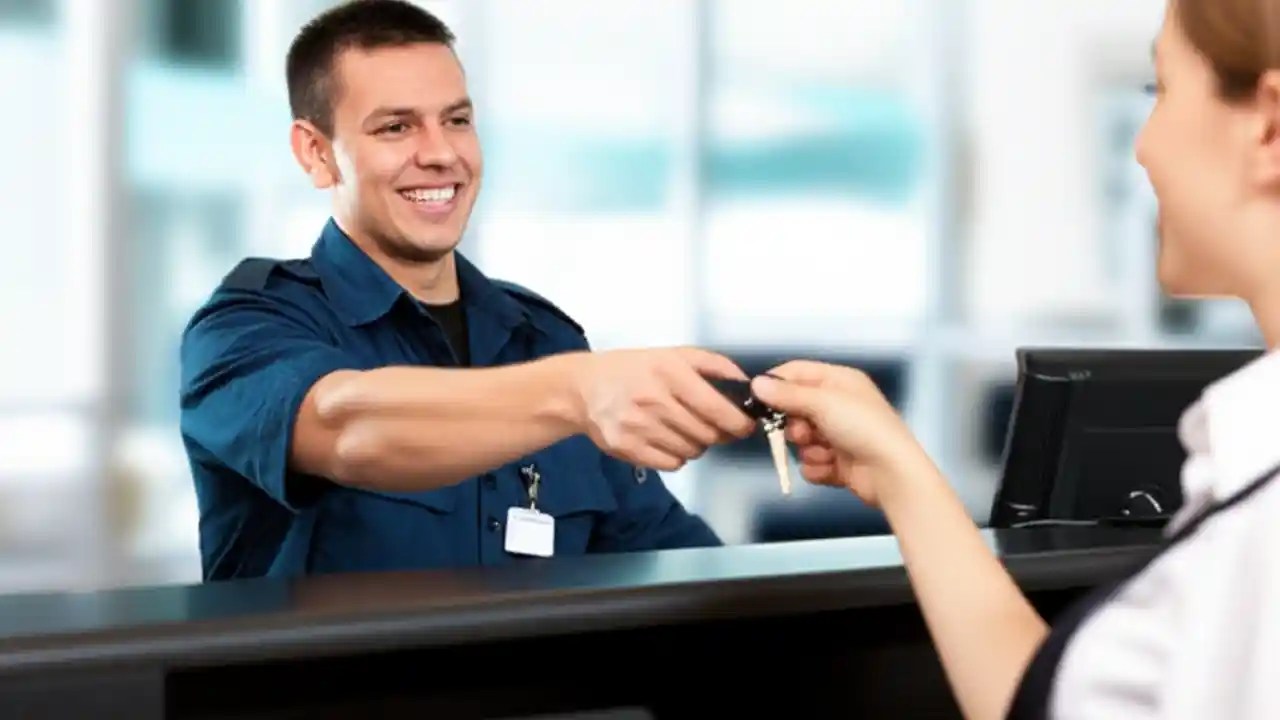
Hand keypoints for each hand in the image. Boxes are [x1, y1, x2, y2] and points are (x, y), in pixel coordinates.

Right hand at [571, 347, 757, 470]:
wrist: (584, 388)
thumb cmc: (634, 370)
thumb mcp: (674, 355)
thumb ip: (714, 365)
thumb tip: (745, 384)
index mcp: (669, 373)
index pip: (715, 408)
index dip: (738, 423)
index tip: (745, 426)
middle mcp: (653, 400)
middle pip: (706, 434)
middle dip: (718, 434)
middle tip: (713, 426)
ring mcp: (638, 427)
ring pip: (691, 451)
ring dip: (696, 444)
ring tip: (684, 429)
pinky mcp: (627, 448)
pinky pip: (671, 464)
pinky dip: (677, 456)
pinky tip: (667, 440)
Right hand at [751, 360, 934, 506]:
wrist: (891, 473)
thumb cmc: (863, 427)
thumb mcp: (823, 403)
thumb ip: (787, 395)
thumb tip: (756, 384)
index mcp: (839, 381)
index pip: (797, 373)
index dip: (776, 384)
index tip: (756, 398)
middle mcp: (838, 405)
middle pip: (795, 409)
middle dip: (794, 425)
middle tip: (803, 432)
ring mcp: (838, 435)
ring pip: (801, 440)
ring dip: (808, 449)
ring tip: (825, 452)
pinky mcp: (838, 462)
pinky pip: (810, 463)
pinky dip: (817, 467)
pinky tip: (832, 468)